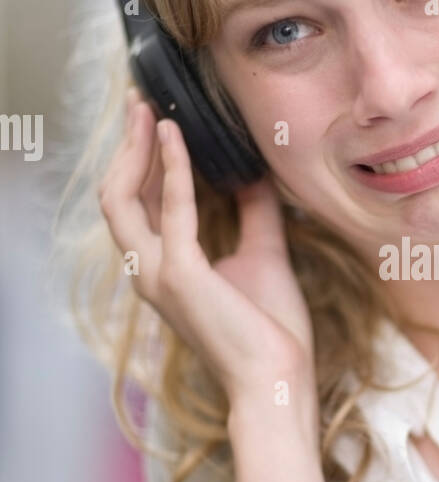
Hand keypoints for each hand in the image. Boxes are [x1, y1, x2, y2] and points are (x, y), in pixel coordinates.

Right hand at [98, 94, 316, 414]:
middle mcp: (148, 272)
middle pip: (117, 196)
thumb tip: (254, 172)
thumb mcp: (264, 254)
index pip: (136, 205)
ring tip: (149, 109)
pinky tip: (180, 136)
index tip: (151, 120)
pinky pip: (172, 209)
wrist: (277, 380)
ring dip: (136, 149)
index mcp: (162, 270)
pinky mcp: (181, 276)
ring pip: (124, 198)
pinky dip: (175, 168)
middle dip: (125, 146)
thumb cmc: (271, 330)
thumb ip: (254, 212)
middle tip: (138, 101)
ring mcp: (157, 275)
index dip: (139, 161)